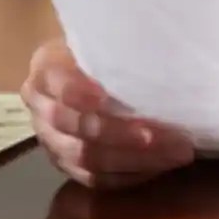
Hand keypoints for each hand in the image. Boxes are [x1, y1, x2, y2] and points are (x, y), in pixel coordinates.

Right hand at [20, 38, 194, 188]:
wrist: (91, 69)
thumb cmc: (110, 49)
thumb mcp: (111, 39)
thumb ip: (122, 50)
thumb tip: (169, 55)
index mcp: (47, 68)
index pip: (59, 83)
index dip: (81, 93)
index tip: (111, 97)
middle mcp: (41, 106)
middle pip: (76, 127)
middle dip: (125, 135)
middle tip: (172, 137)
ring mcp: (50, 139)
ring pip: (86, 158)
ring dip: (136, 160)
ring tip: (177, 153)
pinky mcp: (65, 164)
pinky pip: (93, 179)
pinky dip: (128, 175)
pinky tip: (160, 166)